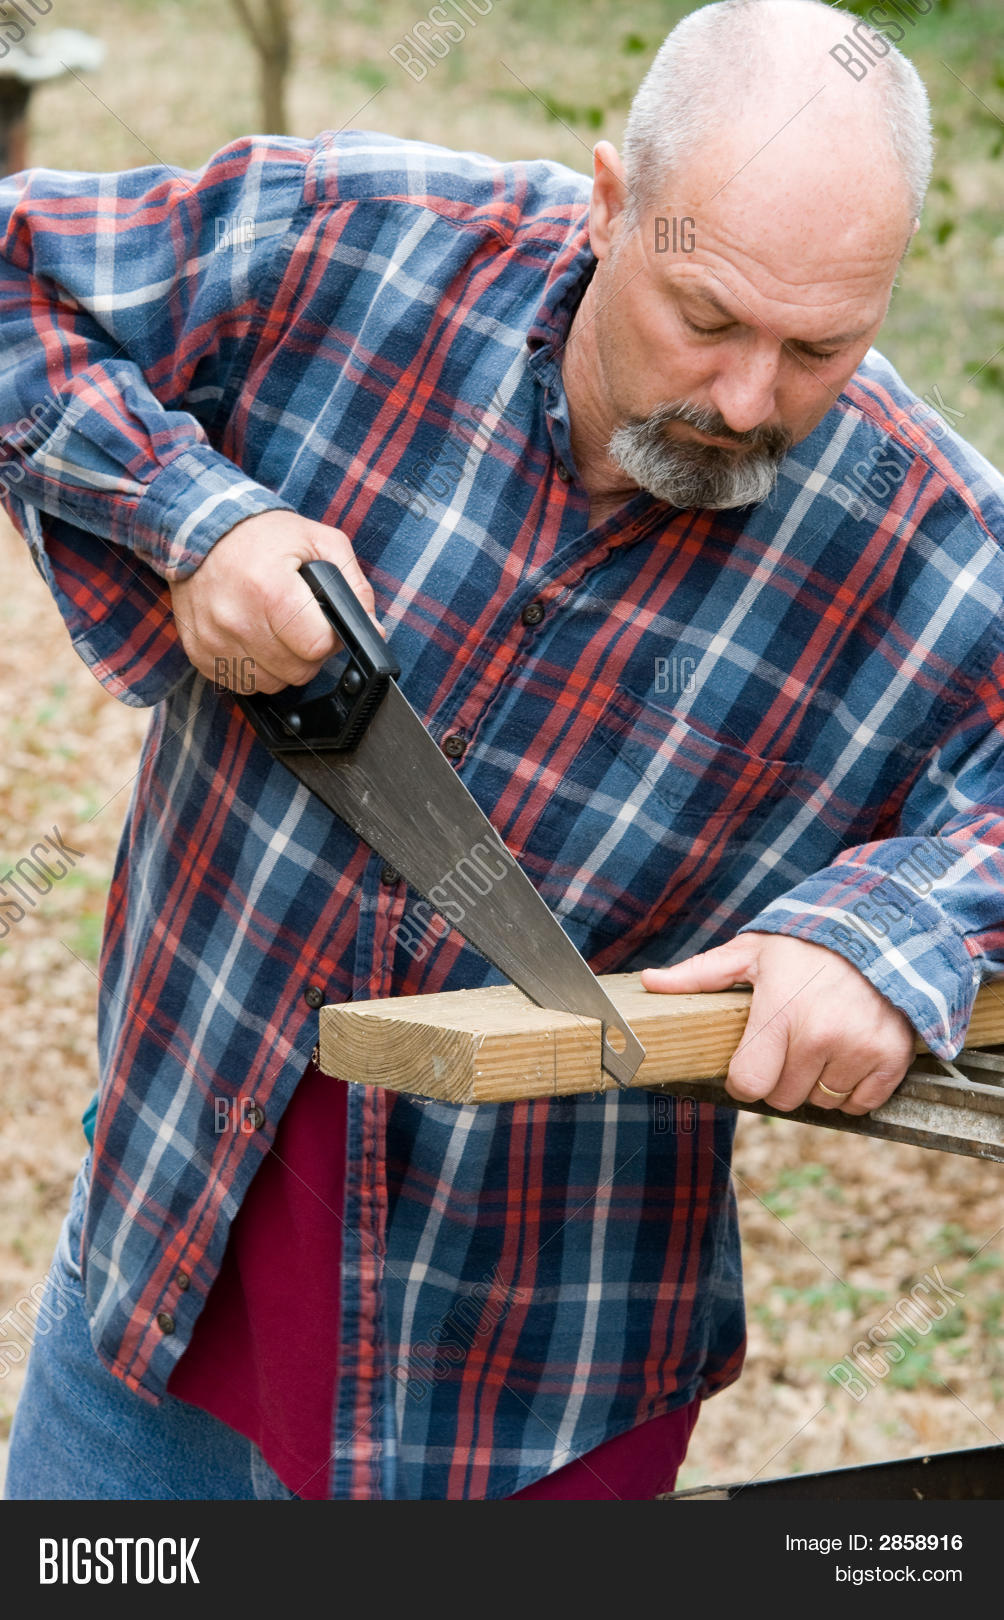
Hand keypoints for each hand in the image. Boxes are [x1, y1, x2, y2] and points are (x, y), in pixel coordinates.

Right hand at [168, 509, 380, 694]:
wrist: (200, 532)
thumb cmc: (262, 536)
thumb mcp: (320, 542)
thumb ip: (354, 585)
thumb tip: (372, 629)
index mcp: (270, 590)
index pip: (317, 647)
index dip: (330, 639)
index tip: (324, 623)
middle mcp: (237, 620)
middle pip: (297, 671)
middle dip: (308, 653)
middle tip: (300, 624)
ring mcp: (214, 641)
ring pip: (271, 684)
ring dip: (282, 665)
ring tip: (276, 630)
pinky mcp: (200, 654)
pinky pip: (242, 683)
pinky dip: (255, 668)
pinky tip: (254, 639)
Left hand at [640, 932, 914, 1114]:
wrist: (883, 931)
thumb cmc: (807, 945)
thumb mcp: (752, 951)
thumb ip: (700, 974)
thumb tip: (649, 982)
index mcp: (779, 1012)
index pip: (749, 1084)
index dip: (744, 1078)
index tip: (751, 1060)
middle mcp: (820, 1036)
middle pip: (783, 1099)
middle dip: (780, 1077)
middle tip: (791, 1043)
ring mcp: (859, 1049)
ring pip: (822, 1103)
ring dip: (817, 1083)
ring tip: (822, 1042)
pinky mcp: (891, 1059)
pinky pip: (859, 1104)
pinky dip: (852, 1089)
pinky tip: (848, 1054)